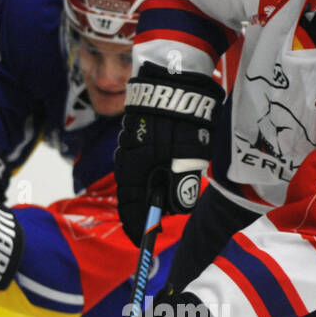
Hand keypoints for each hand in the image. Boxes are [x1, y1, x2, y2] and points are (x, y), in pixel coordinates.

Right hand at [114, 62, 223, 244]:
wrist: (172, 76)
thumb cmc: (180, 119)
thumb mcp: (187, 157)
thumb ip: (182, 185)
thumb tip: (177, 208)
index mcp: (134, 170)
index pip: (131, 208)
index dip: (138, 227)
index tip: (143, 241)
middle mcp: (128, 159)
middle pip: (137, 193)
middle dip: (150, 208)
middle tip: (163, 219)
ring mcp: (133, 144)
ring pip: (143, 176)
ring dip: (156, 188)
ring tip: (171, 195)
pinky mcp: (141, 132)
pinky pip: (147, 160)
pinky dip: (157, 171)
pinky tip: (171, 169)